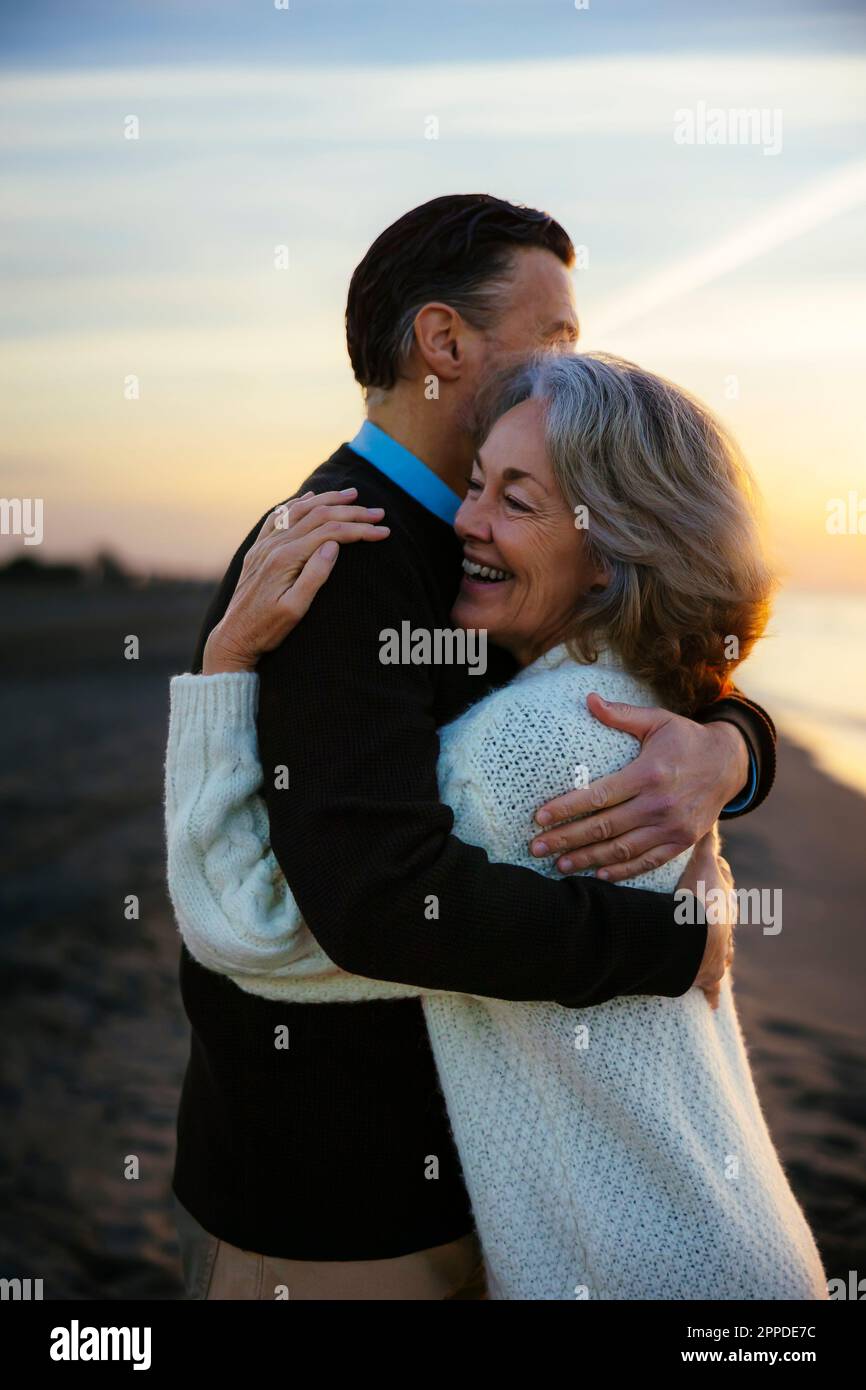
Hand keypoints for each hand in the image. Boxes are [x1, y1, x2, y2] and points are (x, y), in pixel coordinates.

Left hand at [202, 488, 389, 673]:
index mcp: (286, 559)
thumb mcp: (295, 609)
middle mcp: (274, 546)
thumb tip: (333, 545)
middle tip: (378, 512)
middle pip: (319, 516)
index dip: (360, 529)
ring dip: (328, 500)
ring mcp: (264, 545)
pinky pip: (279, 517)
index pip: (331, 533)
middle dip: (352, 511)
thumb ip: (314, 576)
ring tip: (351, 495)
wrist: (233, 636)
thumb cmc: (267, 628)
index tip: (383, 531)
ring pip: (300, 511)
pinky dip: (298, 503)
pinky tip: (310, 497)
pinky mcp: (258, 550)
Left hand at [530, 695, 749, 882]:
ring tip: (560, 864)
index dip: (566, 809)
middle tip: (536, 847)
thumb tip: (588, 699)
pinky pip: (648, 862)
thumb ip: (622, 715)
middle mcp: (660, 804)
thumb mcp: (657, 720)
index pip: (599, 796)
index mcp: (649, 774)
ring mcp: (672, 827)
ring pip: (622, 850)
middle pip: (604, 827)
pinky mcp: (682, 841)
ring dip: (588, 859)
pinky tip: (598, 874)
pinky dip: (622, 871)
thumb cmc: (686, 739)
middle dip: (566, 839)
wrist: (730, 763)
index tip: (539, 817)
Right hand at [676, 827, 735, 1009]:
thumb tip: (711, 813)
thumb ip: (704, 840)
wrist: (696, 935)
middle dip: (719, 920)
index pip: (721, 882)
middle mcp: (724, 926)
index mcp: (721, 898)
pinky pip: (711, 988)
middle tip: (712, 920)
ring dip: (718, 955)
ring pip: (722, 953)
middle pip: (725, 920)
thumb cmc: (696, 898)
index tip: (712, 874)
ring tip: (714, 956)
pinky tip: (713, 1005)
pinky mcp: (708, 975)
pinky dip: (711, 995)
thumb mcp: (701, 863)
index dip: (716, 876)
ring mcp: (717, 951)